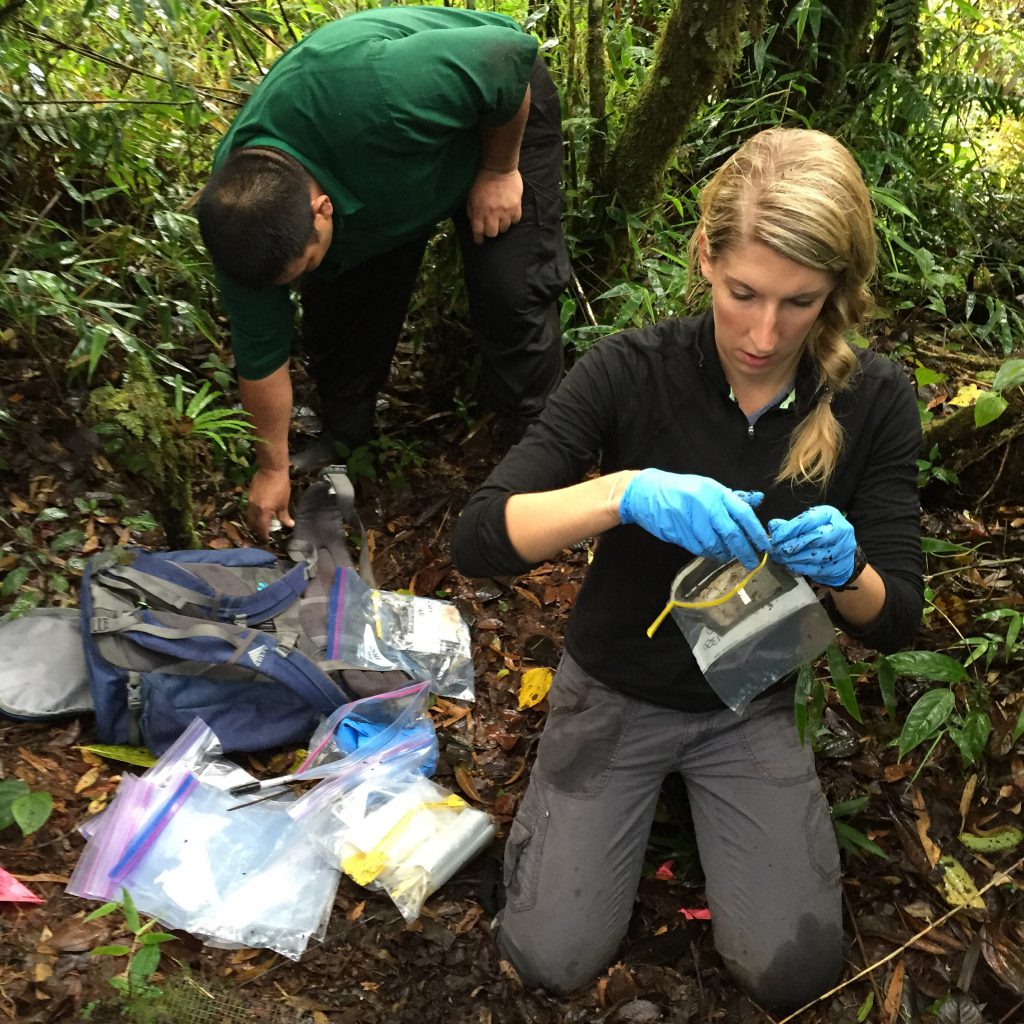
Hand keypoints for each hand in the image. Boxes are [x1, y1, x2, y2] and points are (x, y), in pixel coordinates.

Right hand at [246, 467, 294, 542]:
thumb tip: (290, 526)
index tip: (266, 540)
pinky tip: (258, 514)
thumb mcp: (284, 503)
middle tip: (262, 535)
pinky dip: (253, 515)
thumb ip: (284, 516)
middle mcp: (254, 508)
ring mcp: (250, 501)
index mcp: (263, 511)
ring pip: (249, 517)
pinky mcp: (249, 495)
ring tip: (260, 526)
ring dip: (254, 523)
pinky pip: (249, 509)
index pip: (261, 528)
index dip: (263, 535)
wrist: (271, 470)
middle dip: (257, 531)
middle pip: (252, 524)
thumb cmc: (281, 486)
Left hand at [466, 168, 522, 243]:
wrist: (498, 168)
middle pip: (492, 234)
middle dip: (490, 232)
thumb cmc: (482, 181)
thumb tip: (474, 222)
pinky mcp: (516, 207)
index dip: (479, 239)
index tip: (480, 241)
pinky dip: (512, 218)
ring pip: (504, 228)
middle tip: (491, 226)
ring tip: (500, 217)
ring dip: (501, 225)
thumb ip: (471, 210)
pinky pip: (515, 220)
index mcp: (479, 211)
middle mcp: (492, 214)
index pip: (478, 232)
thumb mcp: (471, 196)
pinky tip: (509, 212)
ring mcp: (505, 211)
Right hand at [618, 469, 769, 568]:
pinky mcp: (678, 532)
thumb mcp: (707, 487)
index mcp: (715, 491)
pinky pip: (699, 549)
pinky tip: (711, 552)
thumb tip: (757, 502)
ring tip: (728, 555)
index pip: (742, 513)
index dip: (755, 532)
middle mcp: (704, 504)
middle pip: (731, 533)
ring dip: (724, 554)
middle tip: (752, 562)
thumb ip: (730, 498)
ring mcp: (690, 519)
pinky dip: (708, 553)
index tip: (764, 546)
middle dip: (744, 551)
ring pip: (714, 544)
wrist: (646, 492)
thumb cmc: (681, 489)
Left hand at [768, 506, 856, 586]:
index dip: (790, 529)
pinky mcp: (838, 566)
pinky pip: (815, 569)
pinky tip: (788, 565)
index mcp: (831, 515)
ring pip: (813, 555)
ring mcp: (841, 550)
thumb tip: (773, 525)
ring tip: (778, 558)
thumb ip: (791, 525)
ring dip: (792, 558)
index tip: (775, 537)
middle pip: (814, 538)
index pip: (809, 520)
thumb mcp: (809, 523)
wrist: (843, 553)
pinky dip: (799, 567)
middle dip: (791, 545)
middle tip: (775, 550)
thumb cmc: (821, 533)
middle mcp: (840, 530)